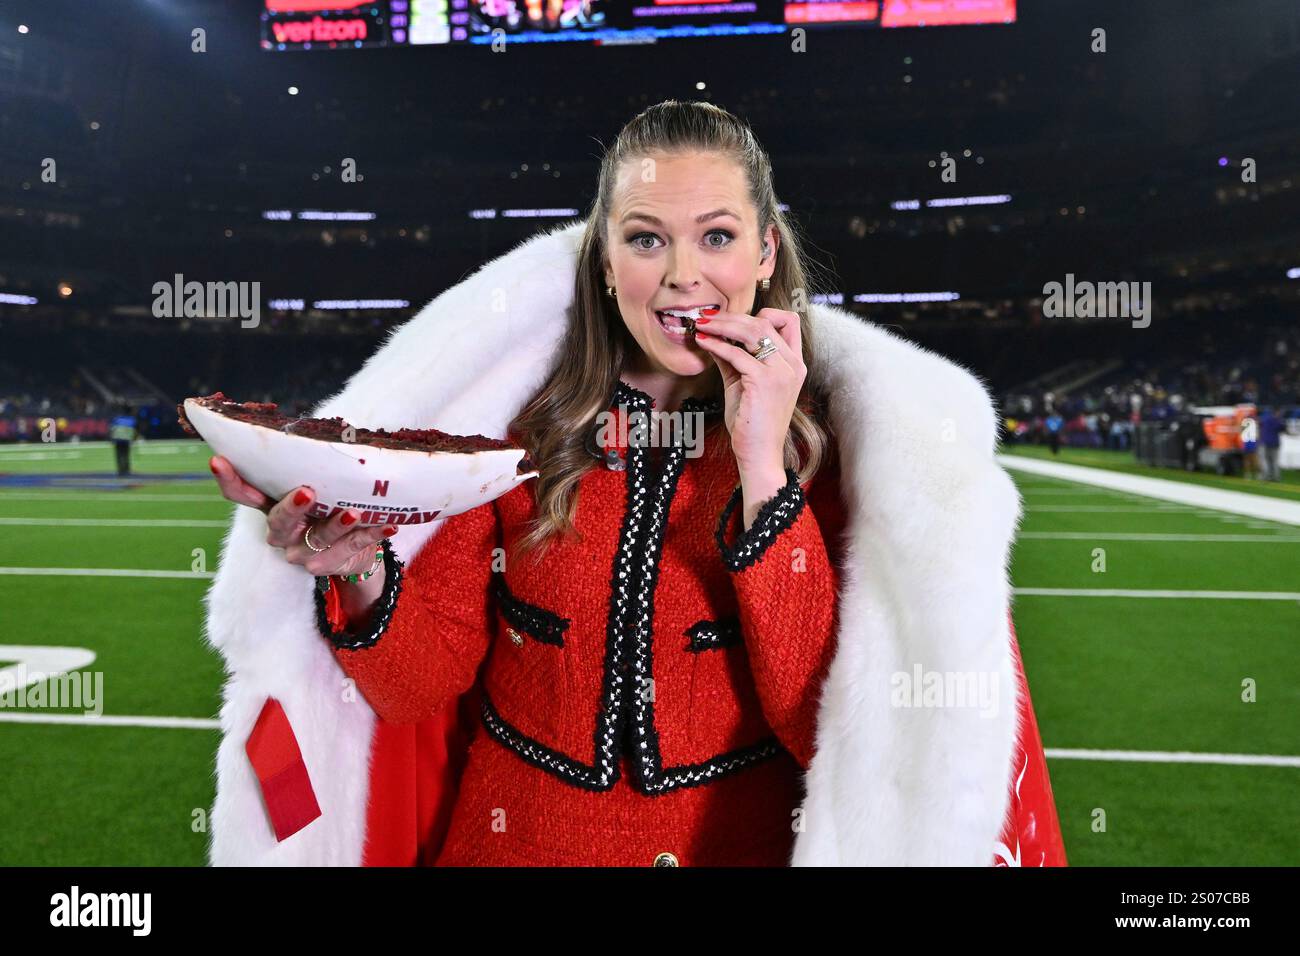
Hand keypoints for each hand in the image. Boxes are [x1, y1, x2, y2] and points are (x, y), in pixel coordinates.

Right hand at [209, 454, 394, 577]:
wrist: (359, 547)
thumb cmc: (335, 502)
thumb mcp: (326, 482)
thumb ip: (324, 462)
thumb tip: (344, 430)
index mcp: (274, 505)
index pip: (243, 494)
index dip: (229, 479)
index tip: (217, 459)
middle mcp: (284, 532)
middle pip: (278, 522)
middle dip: (292, 508)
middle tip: (307, 492)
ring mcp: (304, 552)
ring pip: (318, 540)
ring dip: (336, 526)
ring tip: (354, 513)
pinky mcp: (332, 564)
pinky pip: (352, 550)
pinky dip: (372, 537)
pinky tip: (388, 526)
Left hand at [691, 307, 806, 472]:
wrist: (758, 453)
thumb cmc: (751, 422)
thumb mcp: (742, 383)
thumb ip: (732, 358)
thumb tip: (713, 336)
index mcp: (794, 363)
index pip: (788, 320)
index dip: (762, 313)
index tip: (733, 319)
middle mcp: (793, 364)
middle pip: (766, 321)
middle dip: (732, 316)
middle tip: (706, 317)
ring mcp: (781, 372)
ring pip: (753, 331)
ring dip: (723, 324)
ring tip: (702, 325)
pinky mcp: (764, 382)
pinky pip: (737, 354)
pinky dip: (717, 345)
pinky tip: (703, 342)